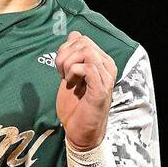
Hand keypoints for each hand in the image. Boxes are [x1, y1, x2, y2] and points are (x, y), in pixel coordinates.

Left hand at [54, 31, 116, 150]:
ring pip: (86, 51)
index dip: (65, 49)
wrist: (80, 132)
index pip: (82, 39)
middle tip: (60, 72)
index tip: (60, 67)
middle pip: (84, 42)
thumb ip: (71, 57)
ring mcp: (106, 77)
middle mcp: (107, 67)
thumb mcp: (70, 76)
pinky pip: (88, 67)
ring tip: (65, 78)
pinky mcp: (101, 89)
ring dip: (68, 63)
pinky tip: (70, 83)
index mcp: (100, 62)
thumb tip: (74, 34)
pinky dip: (73, 72)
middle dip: (64, 54)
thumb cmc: (76, 107)